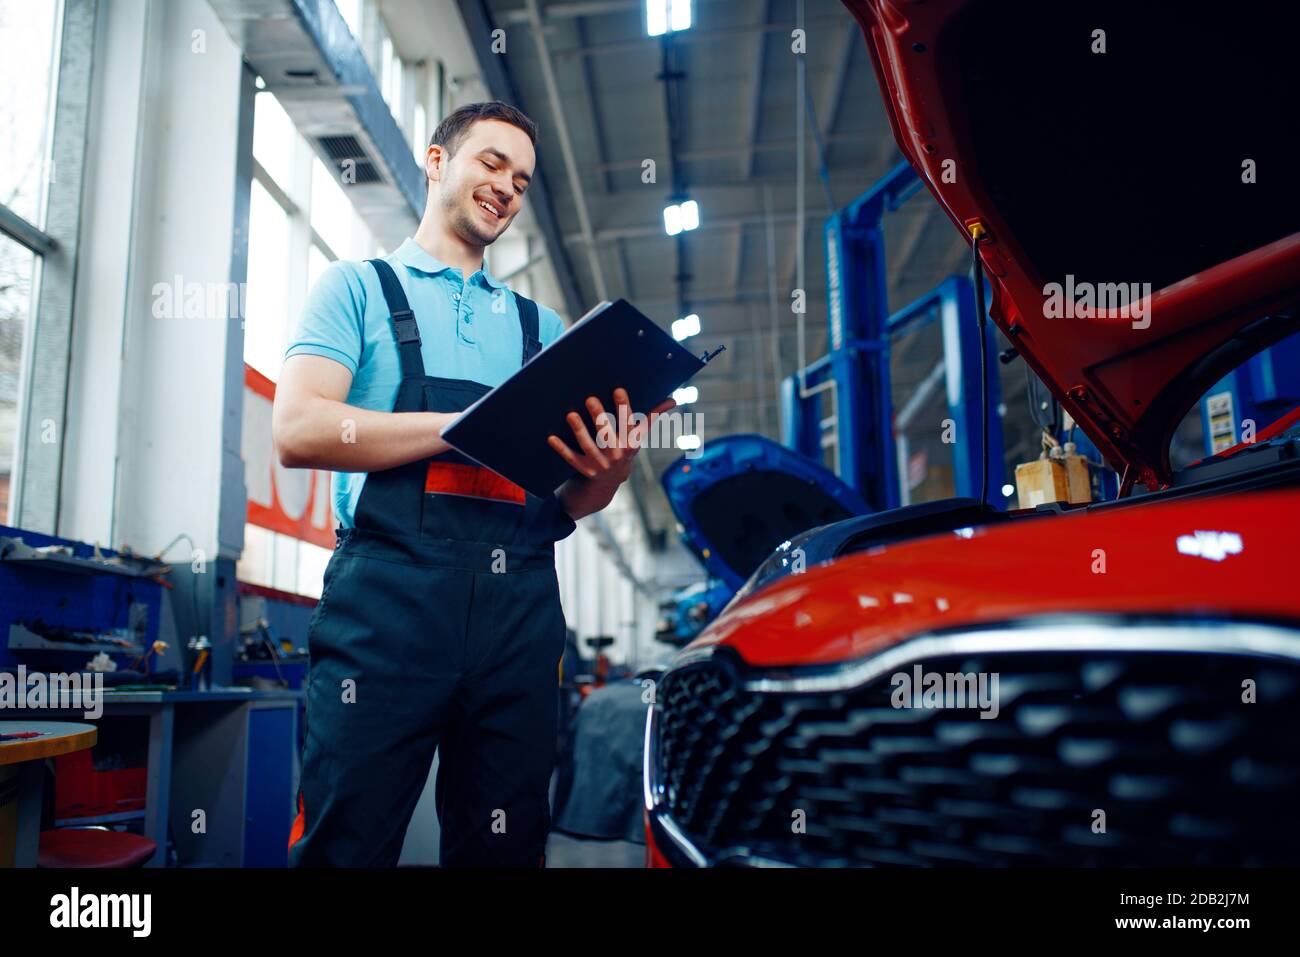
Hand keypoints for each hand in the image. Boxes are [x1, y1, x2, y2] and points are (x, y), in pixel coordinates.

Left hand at [547, 388, 675, 487]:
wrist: (609, 482)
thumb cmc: (624, 450)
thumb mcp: (638, 437)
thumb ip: (652, 417)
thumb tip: (673, 400)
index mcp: (631, 444)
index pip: (629, 423)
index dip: (624, 407)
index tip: (618, 389)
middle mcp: (617, 455)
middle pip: (607, 434)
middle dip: (599, 417)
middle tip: (590, 399)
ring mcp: (600, 464)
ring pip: (588, 445)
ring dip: (579, 430)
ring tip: (571, 414)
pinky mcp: (584, 470)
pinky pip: (571, 458)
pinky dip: (561, 449)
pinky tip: (552, 437)